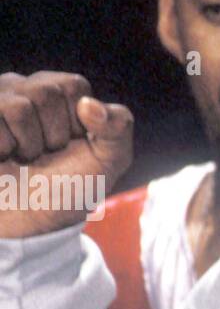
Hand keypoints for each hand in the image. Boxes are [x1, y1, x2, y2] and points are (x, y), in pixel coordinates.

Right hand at [0, 71, 132, 238]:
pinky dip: (2, 148)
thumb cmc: (69, 186)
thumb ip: (118, 126)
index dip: (77, 123)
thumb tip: (89, 104)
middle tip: (45, 154)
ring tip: (23, 157)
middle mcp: (24, 88)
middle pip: (44, 92)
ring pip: (17, 108)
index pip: (74, 86)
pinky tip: (2, 156)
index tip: (71, 144)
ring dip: (27, 146)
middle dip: (53, 135)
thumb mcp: (109, 160)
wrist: (29, 222)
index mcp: (59, 92)